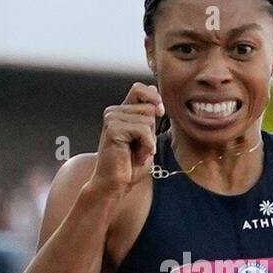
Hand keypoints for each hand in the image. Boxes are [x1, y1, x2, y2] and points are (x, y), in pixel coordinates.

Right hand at [89, 82, 163, 199]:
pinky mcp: (112, 129)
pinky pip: (143, 130)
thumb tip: (154, 89)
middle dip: (152, 130)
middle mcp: (114, 112)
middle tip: (140, 147)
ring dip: (149, 141)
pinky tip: (137, 155)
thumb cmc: (129, 165)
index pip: (139, 88)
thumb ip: (149, 115)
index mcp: (121, 112)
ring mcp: (112, 118)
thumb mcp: (146, 136)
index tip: (160, 113)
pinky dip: (146, 145)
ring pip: (148, 119)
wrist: (114, 184)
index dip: (153, 98)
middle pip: (149, 106)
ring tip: (136, 153)